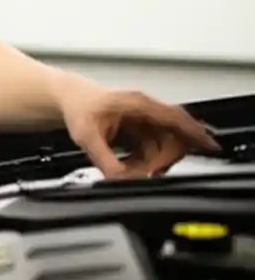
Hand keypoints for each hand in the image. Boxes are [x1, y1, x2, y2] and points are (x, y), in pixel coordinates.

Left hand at [60, 83, 220, 178]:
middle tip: (144, 173)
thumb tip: (121, 180)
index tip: (210, 147)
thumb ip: (105, 159)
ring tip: (125, 170)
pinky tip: (125, 165)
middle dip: (162, 161)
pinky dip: (142, 163)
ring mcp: (146, 121)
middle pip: (175, 138)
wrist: (69, 99)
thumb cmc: (79, 108)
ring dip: (150, 164)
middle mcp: (147, 111)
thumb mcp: (86, 136)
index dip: (195, 133)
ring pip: (163, 148)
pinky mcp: (142, 131)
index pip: (176, 119)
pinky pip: (152, 151)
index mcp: (139, 105)